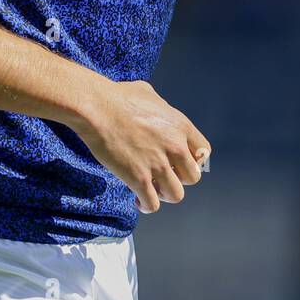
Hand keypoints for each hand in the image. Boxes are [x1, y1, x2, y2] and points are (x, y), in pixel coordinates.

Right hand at [76, 78, 210, 213]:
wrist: (97, 108)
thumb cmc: (117, 97)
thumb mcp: (148, 93)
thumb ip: (160, 106)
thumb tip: (156, 108)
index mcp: (180, 126)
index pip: (203, 152)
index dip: (192, 161)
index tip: (180, 163)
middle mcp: (175, 146)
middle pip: (192, 177)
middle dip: (178, 178)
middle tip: (161, 175)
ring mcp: (158, 164)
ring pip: (176, 195)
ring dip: (163, 194)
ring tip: (151, 189)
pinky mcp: (139, 178)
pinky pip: (152, 205)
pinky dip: (145, 205)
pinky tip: (137, 200)